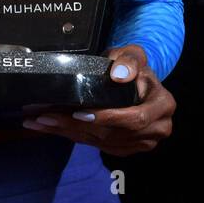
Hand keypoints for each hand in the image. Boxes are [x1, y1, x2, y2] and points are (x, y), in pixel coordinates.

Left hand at [19, 44, 174, 156]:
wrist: (134, 79)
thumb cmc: (131, 64)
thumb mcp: (133, 53)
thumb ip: (129, 60)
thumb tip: (119, 74)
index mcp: (163, 106)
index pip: (134, 118)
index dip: (107, 118)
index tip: (79, 113)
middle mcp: (157, 129)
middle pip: (113, 135)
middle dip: (76, 127)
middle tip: (45, 117)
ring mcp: (142, 143)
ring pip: (101, 143)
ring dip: (68, 133)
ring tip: (40, 122)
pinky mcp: (126, 148)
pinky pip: (97, 146)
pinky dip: (73, 137)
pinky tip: (52, 128)